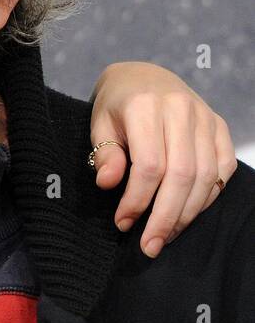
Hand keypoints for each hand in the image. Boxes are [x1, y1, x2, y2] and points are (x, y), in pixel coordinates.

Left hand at [90, 62, 237, 257]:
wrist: (142, 77)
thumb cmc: (116, 105)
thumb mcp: (99, 124)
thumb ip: (105, 153)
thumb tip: (108, 184)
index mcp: (146, 106)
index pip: (149, 165)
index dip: (137, 200)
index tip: (123, 222)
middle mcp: (181, 109)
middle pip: (182, 175)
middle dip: (166, 216)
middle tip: (150, 245)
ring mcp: (206, 118)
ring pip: (206, 176)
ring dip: (187, 213)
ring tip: (165, 235)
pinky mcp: (220, 127)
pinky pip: (222, 169)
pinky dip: (207, 196)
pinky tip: (186, 213)